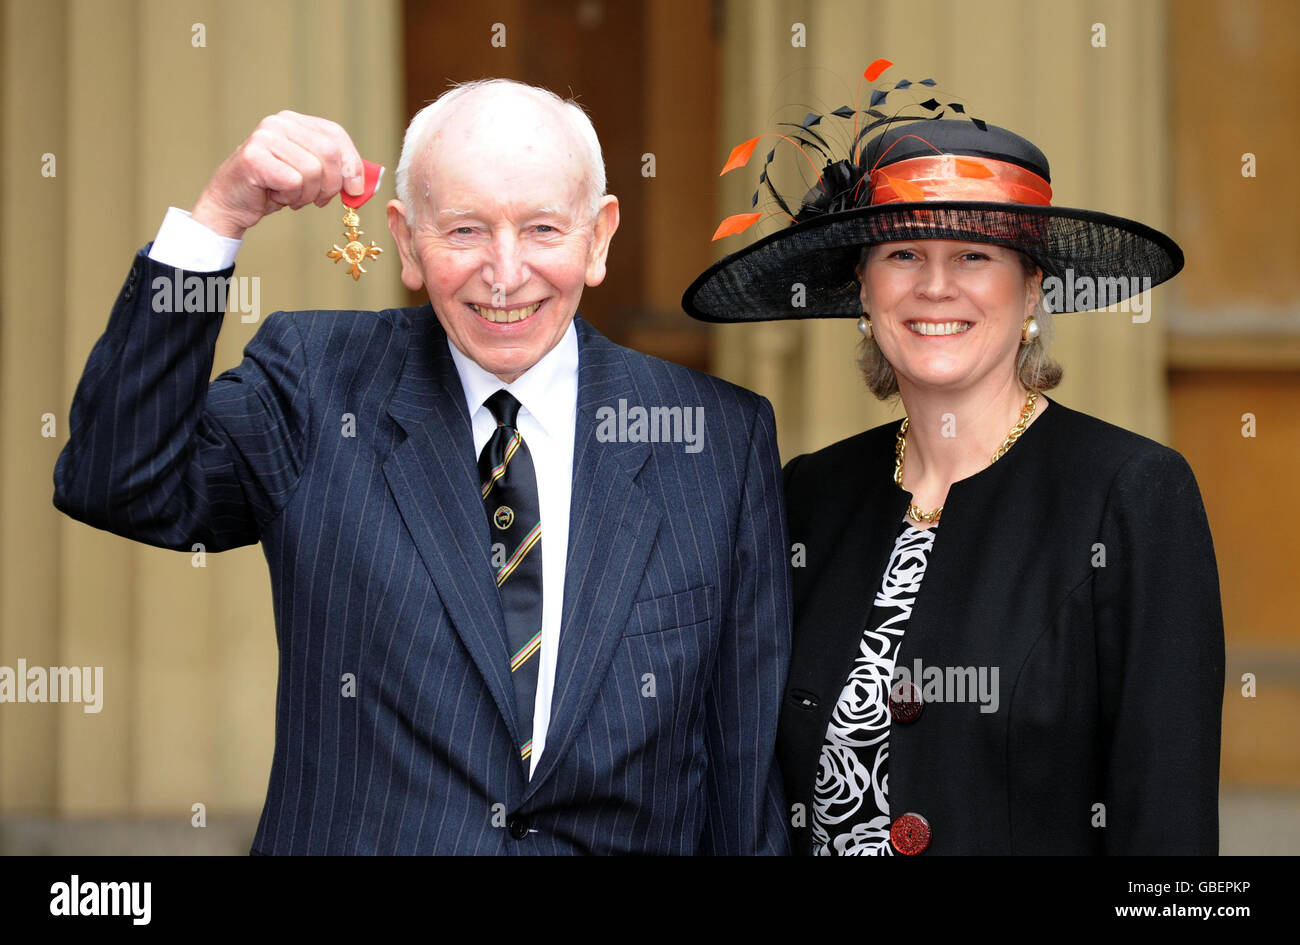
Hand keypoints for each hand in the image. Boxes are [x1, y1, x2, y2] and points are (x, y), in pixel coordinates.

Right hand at [190, 110, 365, 238]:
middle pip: (330, 153)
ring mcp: (265, 137)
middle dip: (331, 185)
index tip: (355, 189)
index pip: (336, 135)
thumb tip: (365, 182)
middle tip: (318, 199)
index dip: (352, 163)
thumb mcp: (310, 176)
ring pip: (313, 171)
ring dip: (307, 195)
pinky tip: (276, 195)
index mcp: (294, 122)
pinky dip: (290, 197)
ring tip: (291, 196)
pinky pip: (294, 182)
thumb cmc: (273, 189)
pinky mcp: (254, 157)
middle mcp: (279, 123)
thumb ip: (336, 171)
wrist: (232, 203)